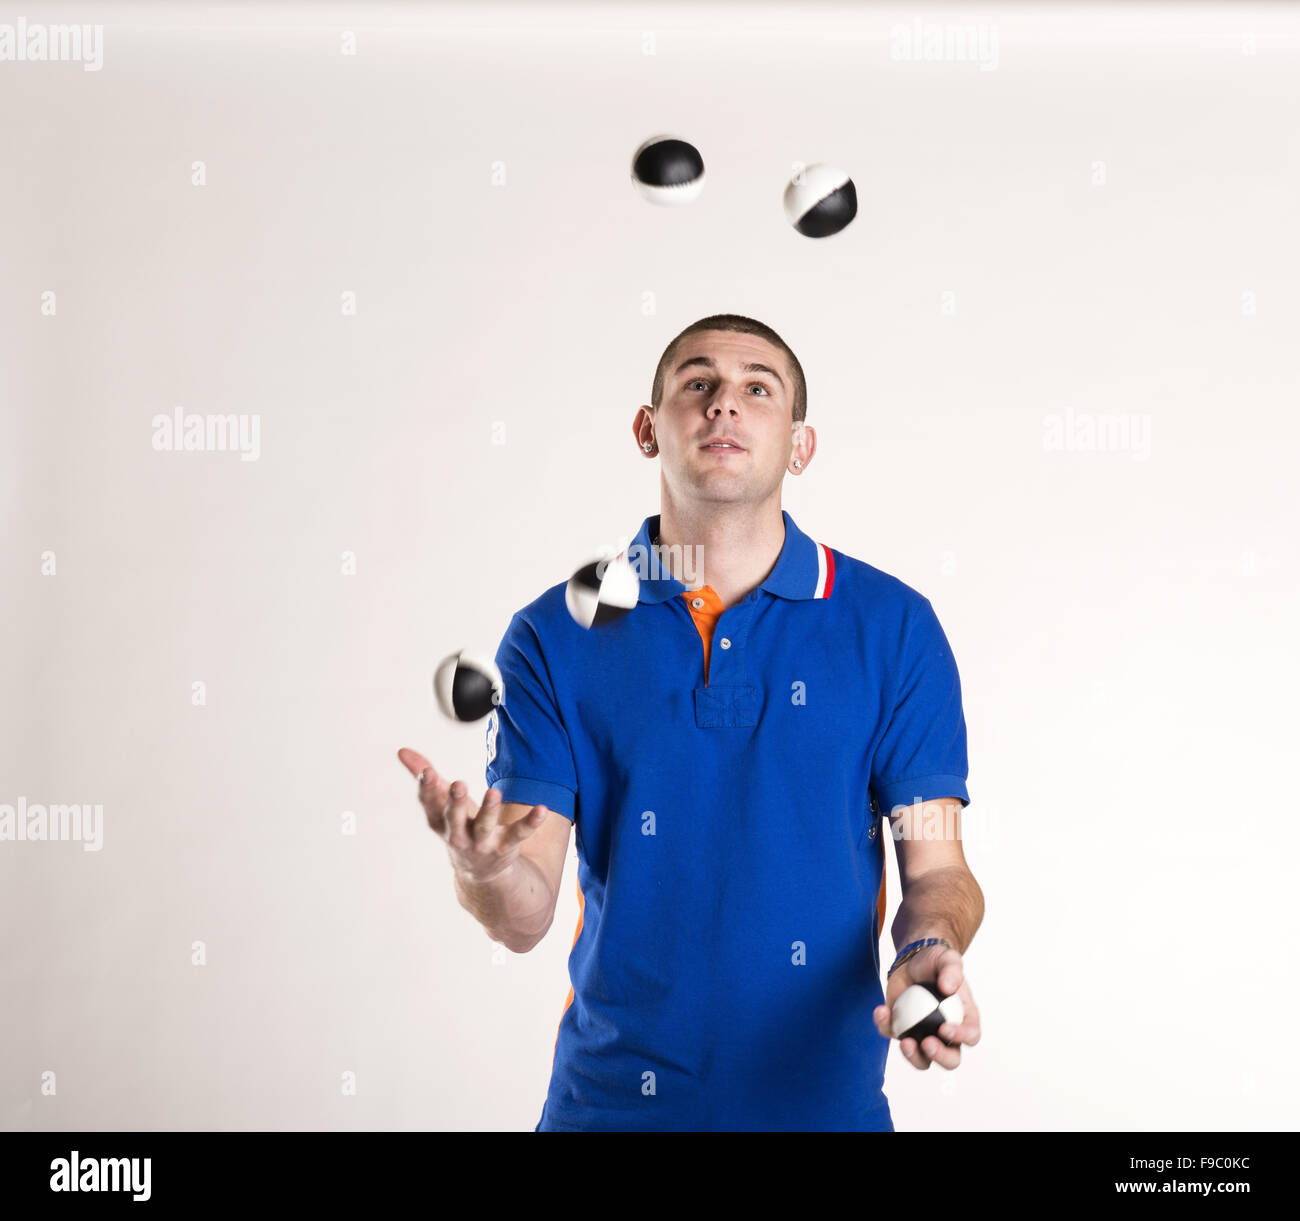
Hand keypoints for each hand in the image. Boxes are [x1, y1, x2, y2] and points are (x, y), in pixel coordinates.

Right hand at [396, 747, 549, 882]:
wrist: (480, 873)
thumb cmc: (458, 827)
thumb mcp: (440, 805)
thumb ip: (426, 778)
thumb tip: (402, 750)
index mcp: (440, 822)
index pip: (430, 805)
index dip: (427, 790)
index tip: (426, 772)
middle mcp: (459, 835)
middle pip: (454, 819)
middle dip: (455, 802)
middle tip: (458, 784)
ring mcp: (482, 843)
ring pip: (485, 827)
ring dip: (489, 810)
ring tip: (495, 791)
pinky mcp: (505, 846)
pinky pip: (519, 834)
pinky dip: (531, 822)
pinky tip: (542, 809)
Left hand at [873, 945, 980, 1069]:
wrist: (912, 961)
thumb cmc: (936, 962)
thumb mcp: (947, 959)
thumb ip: (952, 970)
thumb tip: (948, 987)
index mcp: (965, 1018)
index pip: (971, 1035)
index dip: (961, 1037)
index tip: (944, 1027)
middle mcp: (947, 1033)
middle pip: (950, 1058)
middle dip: (940, 1057)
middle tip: (927, 1043)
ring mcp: (923, 1034)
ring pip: (922, 1059)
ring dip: (913, 1057)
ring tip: (905, 1042)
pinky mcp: (901, 1029)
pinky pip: (892, 1033)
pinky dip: (885, 1026)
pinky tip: (882, 1010)